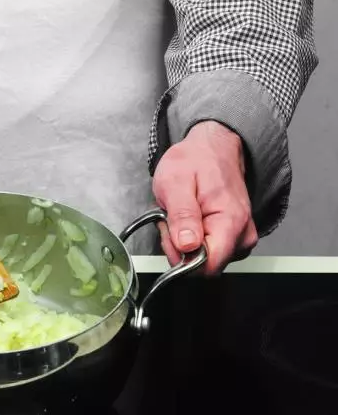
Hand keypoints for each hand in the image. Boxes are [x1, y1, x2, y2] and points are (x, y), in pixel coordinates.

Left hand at [152, 120, 258, 275]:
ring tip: (181, 213)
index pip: (208, 266)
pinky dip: (193, 238)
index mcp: (230, 222)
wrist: (213, 147)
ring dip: (185, 242)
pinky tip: (190, 218)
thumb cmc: (194, 161)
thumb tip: (187, 246)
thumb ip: (182, 216)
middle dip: (180, 247)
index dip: (182, 258)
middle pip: (204, 266)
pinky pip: (209, 251)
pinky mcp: (235, 237)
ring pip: (205, 260)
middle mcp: (242, 235)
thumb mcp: (175, 182)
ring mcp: (241, 237)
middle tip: (172, 218)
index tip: (172, 235)